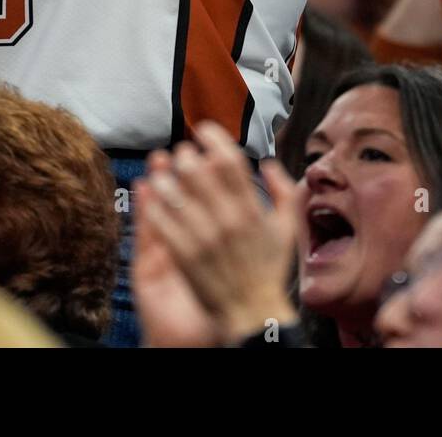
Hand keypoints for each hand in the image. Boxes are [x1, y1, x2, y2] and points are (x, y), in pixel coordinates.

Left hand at [141, 122, 298, 344]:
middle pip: (198, 171)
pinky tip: (153, 195)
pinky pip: (162, 222)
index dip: (213, 138)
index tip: (203, 130)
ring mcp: (203, 238)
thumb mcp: (288, 227)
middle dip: (186, 155)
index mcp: (252, 209)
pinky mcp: (184, 255)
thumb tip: (269, 164)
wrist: (252, 311)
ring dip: (166, 176)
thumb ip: (284, 190)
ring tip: (164, 172)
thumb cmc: (269, 269)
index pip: (229, 159)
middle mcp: (227, 220)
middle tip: (182, 153)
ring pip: (175, 194)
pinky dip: (154, 204)